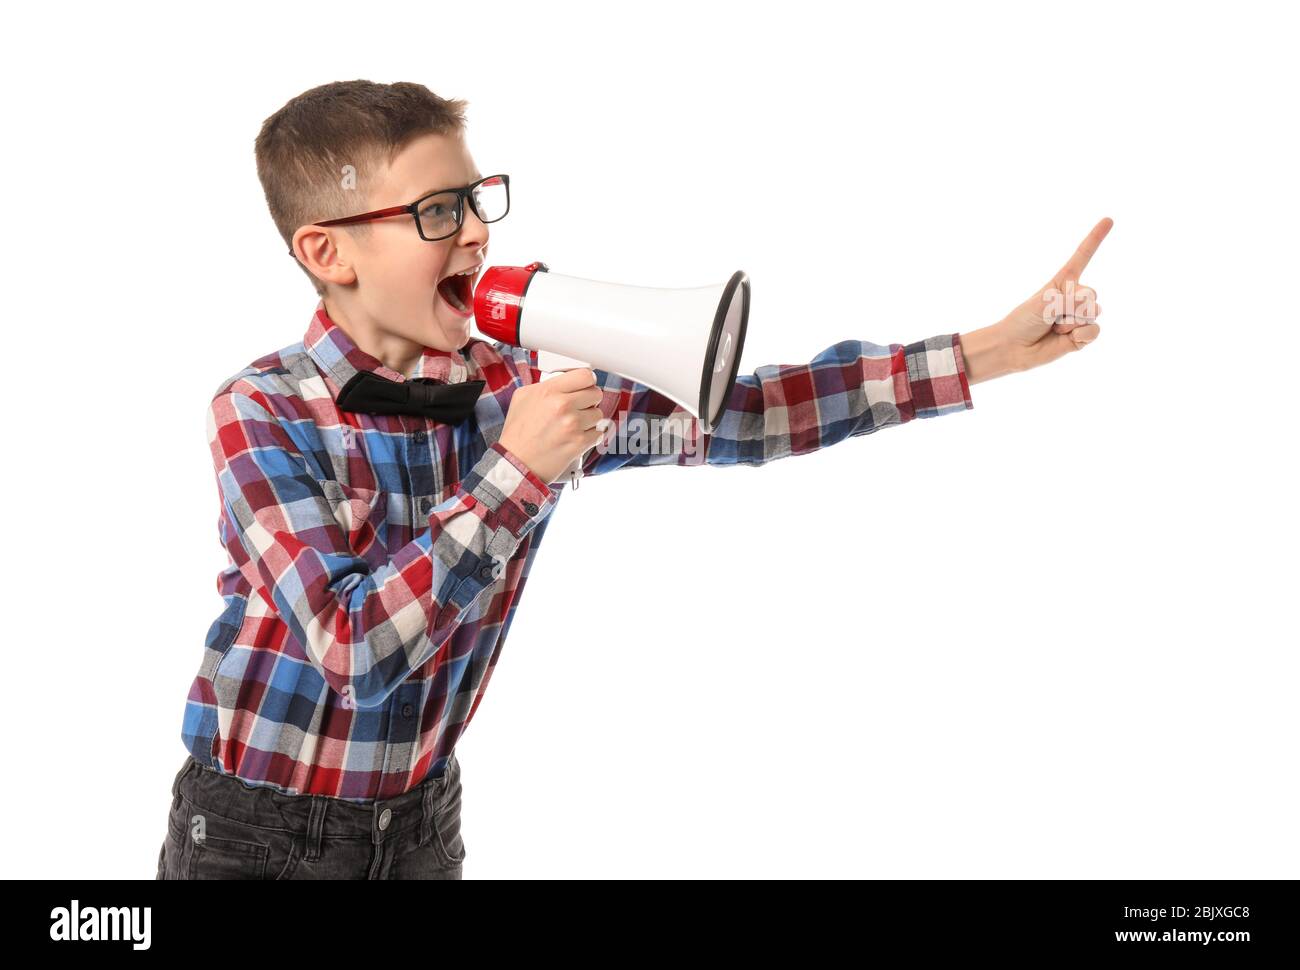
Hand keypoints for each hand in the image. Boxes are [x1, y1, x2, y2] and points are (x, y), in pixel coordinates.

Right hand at [498, 367, 605, 483]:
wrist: (516, 463)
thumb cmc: (517, 433)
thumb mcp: (522, 397)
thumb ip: (545, 385)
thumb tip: (563, 380)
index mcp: (549, 391)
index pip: (585, 375)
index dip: (586, 381)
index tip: (584, 386)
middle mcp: (563, 405)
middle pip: (596, 393)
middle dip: (589, 400)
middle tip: (579, 407)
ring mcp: (573, 425)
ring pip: (598, 414)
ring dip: (590, 419)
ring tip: (574, 425)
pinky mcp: (580, 443)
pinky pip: (598, 433)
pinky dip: (590, 436)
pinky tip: (576, 437)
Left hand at [960, 217, 1112, 382]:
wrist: (1013, 348)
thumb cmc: (1023, 321)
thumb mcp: (1044, 302)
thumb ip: (1070, 300)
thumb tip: (1094, 309)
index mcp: (1063, 281)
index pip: (1083, 256)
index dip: (1095, 238)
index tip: (1108, 219)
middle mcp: (1075, 296)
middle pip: (1092, 294)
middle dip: (1072, 305)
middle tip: (1051, 315)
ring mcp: (1080, 316)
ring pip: (1093, 313)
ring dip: (1071, 322)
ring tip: (1054, 327)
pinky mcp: (1083, 335)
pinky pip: (1094, 331)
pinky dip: (1080, 335)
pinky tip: (1067, 338)